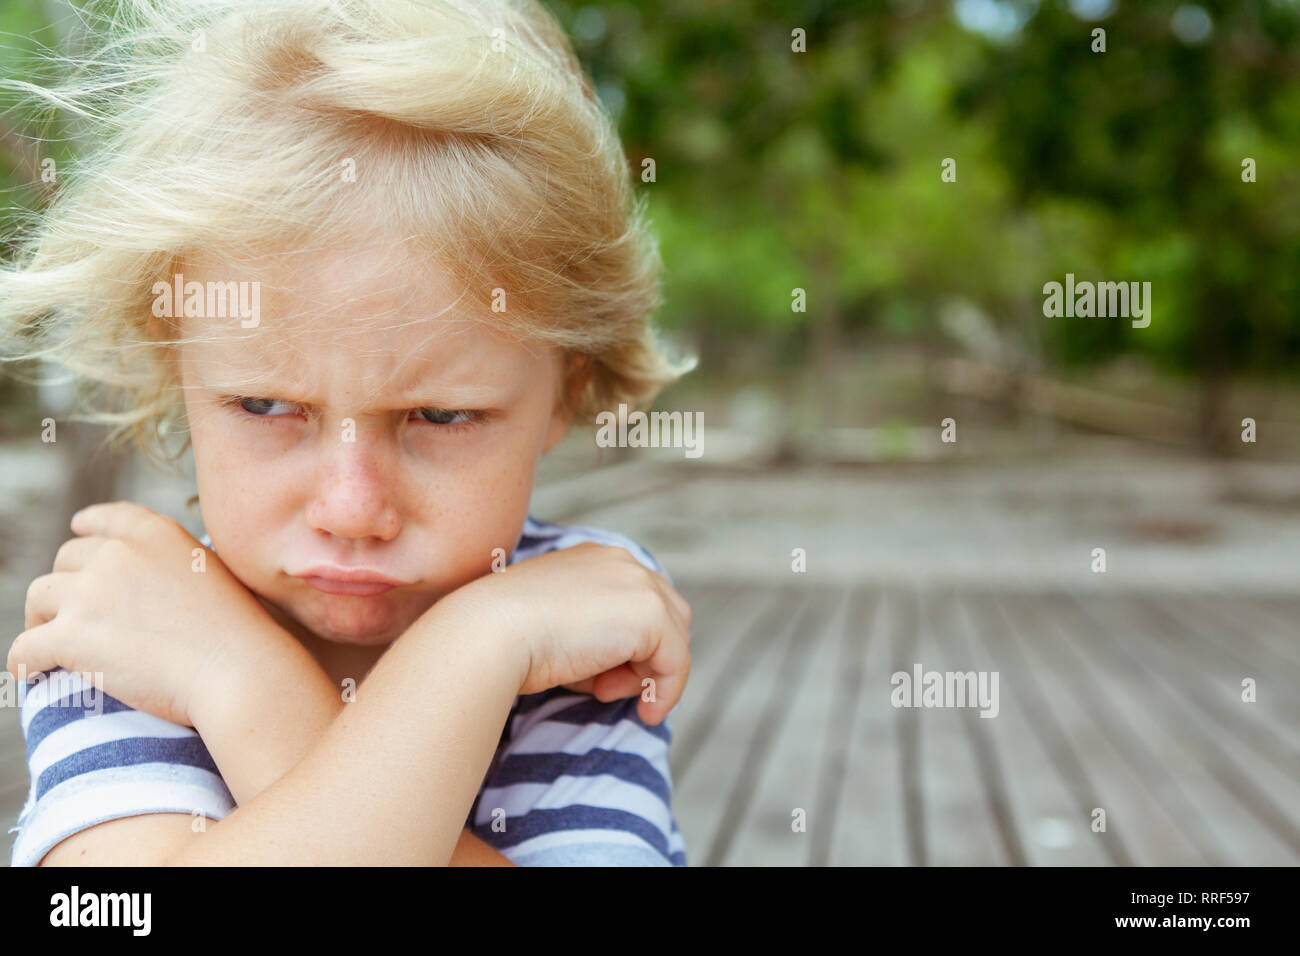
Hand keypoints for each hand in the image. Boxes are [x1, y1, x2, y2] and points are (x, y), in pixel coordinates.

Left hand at [7, 501, 281, 726]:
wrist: (236, 669)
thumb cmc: (237, 633)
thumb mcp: (211, 573)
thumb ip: (171, 564)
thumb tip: (144, 582)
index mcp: (155, 534)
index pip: (106, 518)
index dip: (87, 527)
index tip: (79, 532)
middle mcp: (116, 554)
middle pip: (65, 560)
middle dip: (67, 586)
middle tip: (74, 616)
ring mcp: (89, 593)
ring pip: (38, 599)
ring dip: (42, 621)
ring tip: (54, 648)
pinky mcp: (70, 637)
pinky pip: (24, 648)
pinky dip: (25, 663)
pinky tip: (34, 675)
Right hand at [440, 542, 691, 724]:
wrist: (489, 632)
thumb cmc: (504, 636)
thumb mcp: (550, 625)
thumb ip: (588, 632)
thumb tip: (616, 667)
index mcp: (594, 558)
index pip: (634, 602)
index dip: (627, 644)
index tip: (598, 678)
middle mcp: (621, 560)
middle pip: (665, 615)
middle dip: (643, 657)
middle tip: (604, 688)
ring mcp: (639, 583)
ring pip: (673, 639)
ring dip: (646, 674)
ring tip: (603, 692)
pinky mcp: (651, 615)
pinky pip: (676, 662)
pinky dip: (666, 692)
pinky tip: (645, 713)